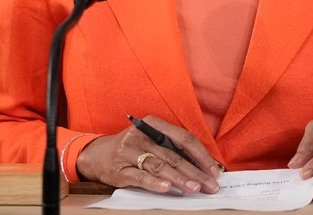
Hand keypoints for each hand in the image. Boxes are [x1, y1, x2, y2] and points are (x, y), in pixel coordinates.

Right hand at [76, 115, 220, 193]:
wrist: (98, 154)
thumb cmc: (132, 147)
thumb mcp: (151, 140)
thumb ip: (173, 149)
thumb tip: (203, 167)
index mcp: (153, 124)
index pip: (184, 138)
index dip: (201, 155)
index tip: (214, 170)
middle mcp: (142, 135)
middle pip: (174, 155)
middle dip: (195, 172)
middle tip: (210, 185)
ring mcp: (130, 151)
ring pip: (160, 166)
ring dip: (180, 178)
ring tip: (195, 188)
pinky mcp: (120, 169)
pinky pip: (140, 177)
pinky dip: (155, 183)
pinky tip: (168, 188)